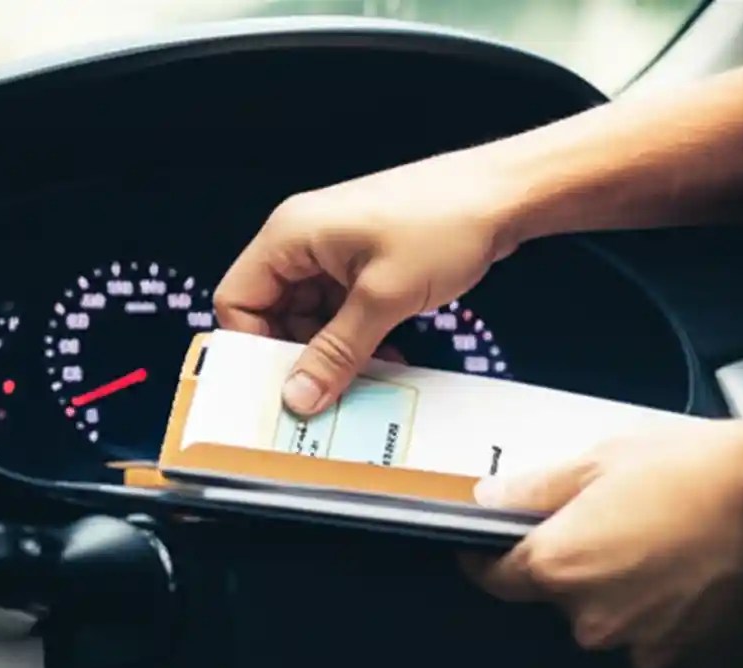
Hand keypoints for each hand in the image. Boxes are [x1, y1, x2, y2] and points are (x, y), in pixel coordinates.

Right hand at [214, 150, 522, 414]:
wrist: (506, 194)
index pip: (237, 300)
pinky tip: (383, 358)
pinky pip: (338, 310)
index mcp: (289, 235)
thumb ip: (335, 353)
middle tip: (322, 393)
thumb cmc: (444, 222)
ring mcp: (332, 251)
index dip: (251, 347)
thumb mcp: (383, 299)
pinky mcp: (361, 262)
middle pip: (270, 313)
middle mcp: (302, 240)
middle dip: (296, 355)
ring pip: (307, 317)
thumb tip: (297, 398)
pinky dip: (353, 338)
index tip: (278, 385)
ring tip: (363, 378)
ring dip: (331, 352)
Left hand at [463, 419, 742, 667]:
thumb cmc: (696, 471)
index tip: (491, 547)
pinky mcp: (696, 660)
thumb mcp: (595, 461)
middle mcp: (596, 618)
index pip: (495, 577)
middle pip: (560, 599)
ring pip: (614, 620)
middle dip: (576, 566)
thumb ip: (531, 488)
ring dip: (625, 591)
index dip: (489, 557)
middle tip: (612, 527)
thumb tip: (490, 499)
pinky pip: (664, 638)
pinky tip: (687, 575)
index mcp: (560, 567)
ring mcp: (648, 646)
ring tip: (660, 546)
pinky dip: (669, 613)